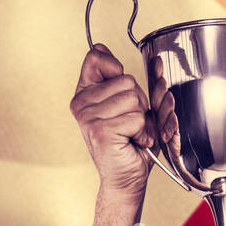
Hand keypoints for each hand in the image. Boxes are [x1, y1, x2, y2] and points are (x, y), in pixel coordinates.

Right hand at [71, 44, 154, 197]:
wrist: (126, 179)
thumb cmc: (129, 143)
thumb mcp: (127, 103)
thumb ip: (118, 76)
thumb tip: (101, 46)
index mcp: (85, 94)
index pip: (95, 57)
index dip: (114, 67)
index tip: (119, 87)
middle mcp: (81, 104)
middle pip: (126, 80)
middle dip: (139, 102)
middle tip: (130, 123)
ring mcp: (88, 117)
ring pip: (133, 98)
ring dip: (143, 119)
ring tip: (132, 133)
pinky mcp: (100, 131)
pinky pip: (137, 117)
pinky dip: (143, 132)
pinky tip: (133, 142)